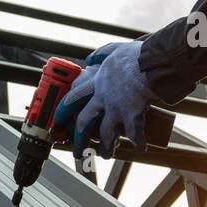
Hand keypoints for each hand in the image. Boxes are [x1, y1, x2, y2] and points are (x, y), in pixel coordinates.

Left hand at [52, 41, 156, 158]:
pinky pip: (134, 135)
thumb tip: (90, 58)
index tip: (57, 121)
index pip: (74, 98)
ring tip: (106, 155)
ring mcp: (116, 110)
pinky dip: (138, 143)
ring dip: (107, 147)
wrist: (149, 65)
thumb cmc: (134, 57)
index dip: (63, 110)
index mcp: (97, 84)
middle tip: (76, 150)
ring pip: (106, 134)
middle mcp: (103, 99)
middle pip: (84, 122)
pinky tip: (140, 149)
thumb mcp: (114, 50)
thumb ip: (102, 54)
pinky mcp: (131, 117)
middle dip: (79, 138)